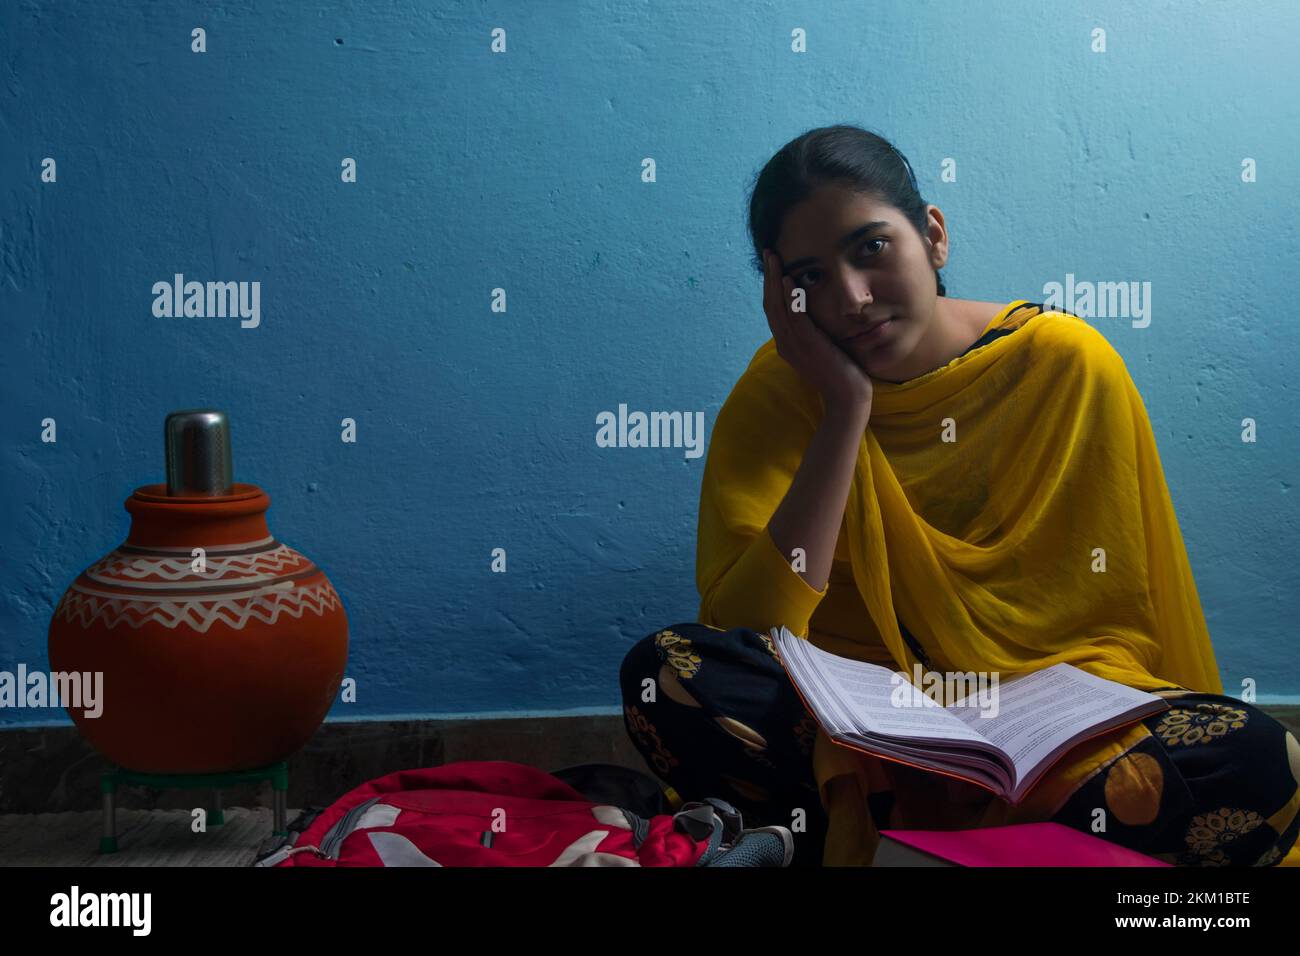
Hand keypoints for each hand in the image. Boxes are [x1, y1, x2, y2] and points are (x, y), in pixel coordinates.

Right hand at [762, 248, 872, 414]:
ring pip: (777, 307)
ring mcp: (795, 345)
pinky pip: (794, 317)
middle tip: (769, 252)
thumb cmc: (840, 373)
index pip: (774, 309)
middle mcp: (785, 343)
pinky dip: (789, 298)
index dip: (771, 285)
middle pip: (770, 304)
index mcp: (786, 344)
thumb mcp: (823, 347)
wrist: (848, 398)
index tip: (774, 264)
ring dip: (775, 280)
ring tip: (775, 258)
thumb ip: (814, 331)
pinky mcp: (808, 345)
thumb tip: (816, 312)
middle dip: (768, 277)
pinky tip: (788, 280)